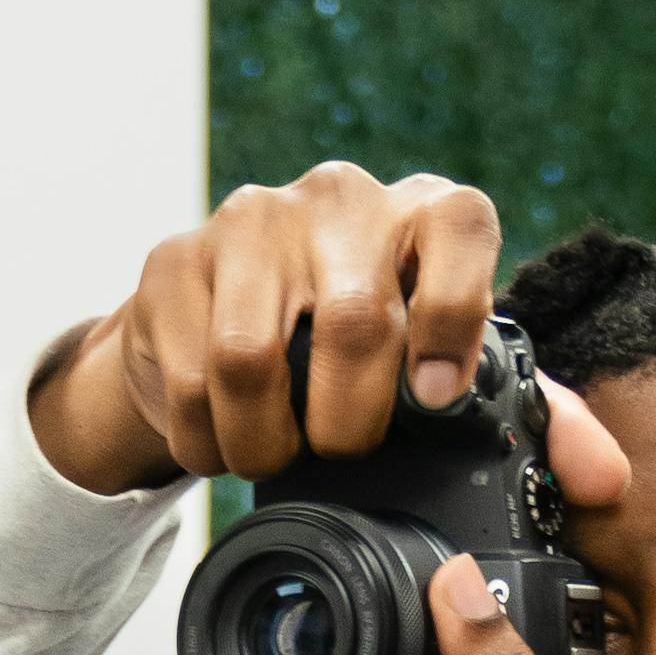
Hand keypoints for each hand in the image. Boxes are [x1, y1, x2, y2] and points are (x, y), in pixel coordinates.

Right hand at [31, 159, 500, 493]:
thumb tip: (481, 424)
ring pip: (250, 359)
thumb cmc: (338, 339)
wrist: (219, 317)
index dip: (454, 317)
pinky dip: (206, 439)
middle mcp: (339, 198)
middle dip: (348, 422)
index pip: (460, 227)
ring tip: (270, 455)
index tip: (437, 396)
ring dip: (264, 441)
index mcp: (418, 211)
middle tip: (340, 452)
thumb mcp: (412, 343)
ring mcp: (250, 220)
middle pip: (354, 321)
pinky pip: (189, 381)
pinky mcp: (174, 259)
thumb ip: (453, 369)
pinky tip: (219, 438)